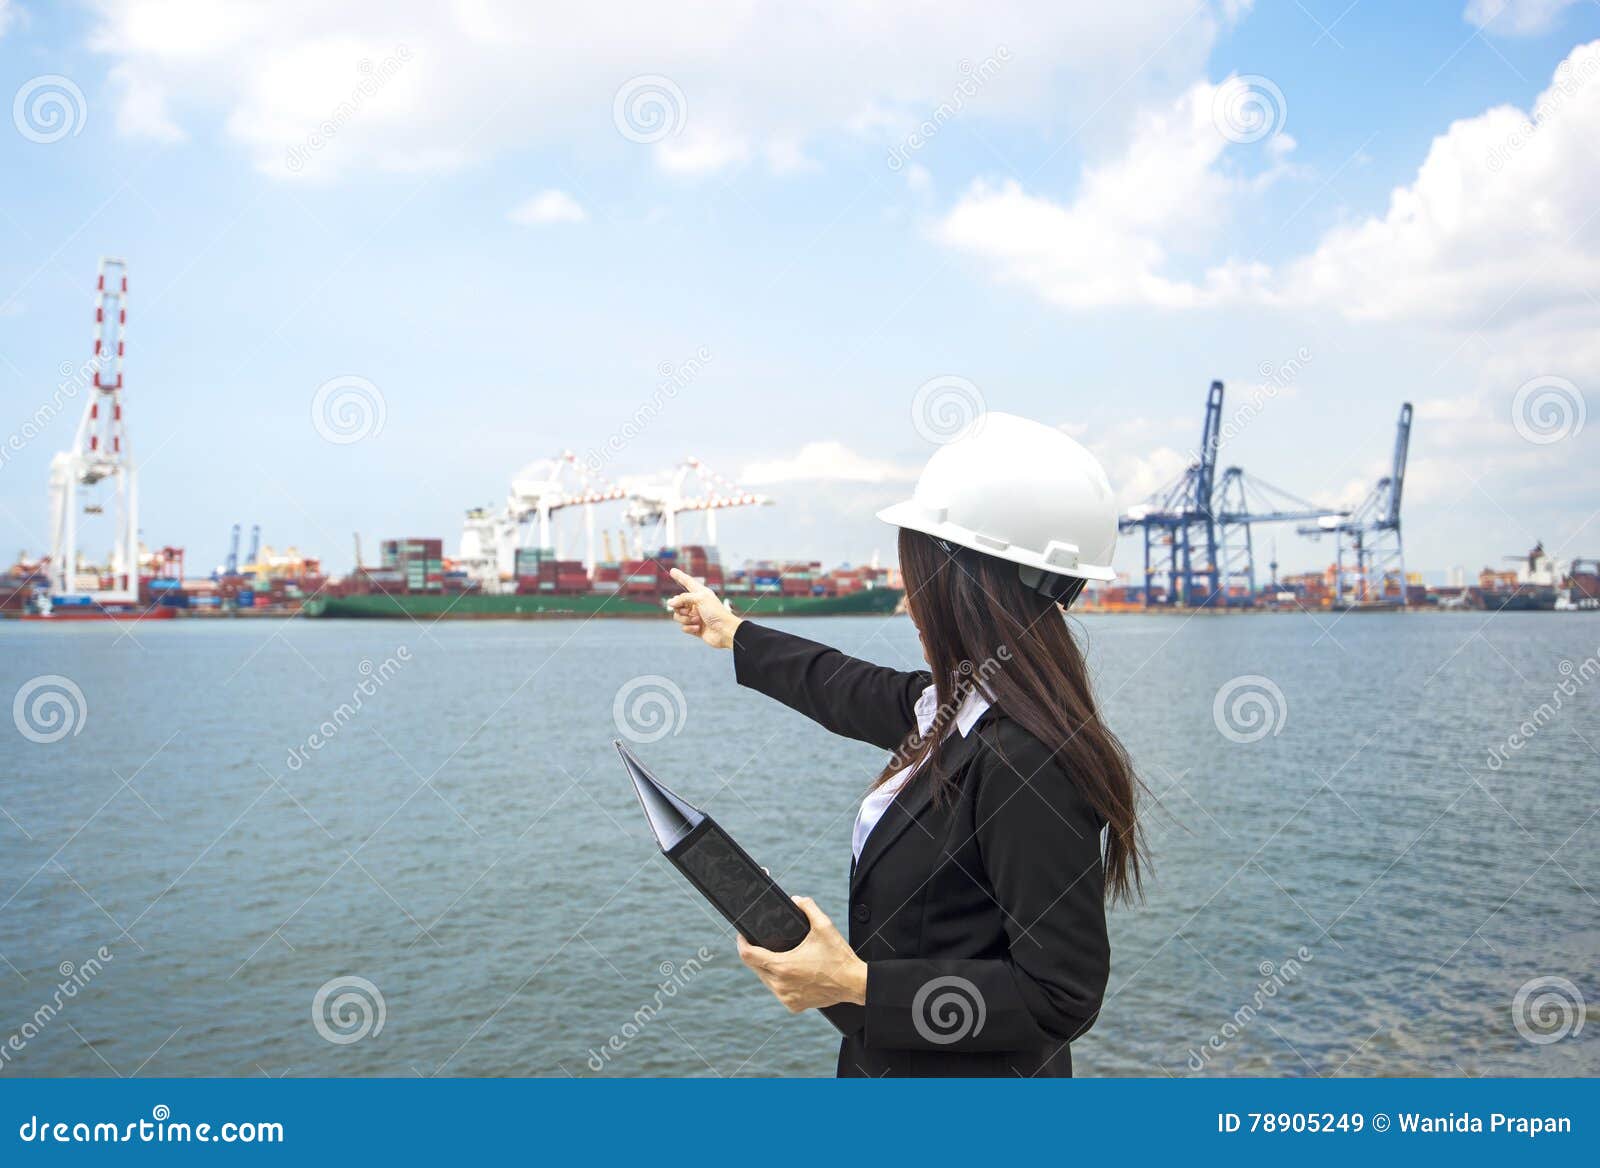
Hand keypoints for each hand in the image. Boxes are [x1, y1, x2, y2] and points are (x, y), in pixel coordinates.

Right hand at [666, 567, 742, 649]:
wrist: (725, 631)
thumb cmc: (716, 612)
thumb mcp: (700, 599)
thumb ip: (684, 598)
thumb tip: (670, 602)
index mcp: (700, 593)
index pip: (687, 582)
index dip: (679, 576)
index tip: (672, 570)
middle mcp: (696, 603)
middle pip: (677, 602)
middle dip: (680, 607)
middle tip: (688, 610)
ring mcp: (695, 616)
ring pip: (678, 616)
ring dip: (686, 619)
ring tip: (697, 620)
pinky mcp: (694, 627)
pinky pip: (683, 627)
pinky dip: (689, 628)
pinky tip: (699, 628)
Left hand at [737, 896, 867, 1011]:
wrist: (854, 984)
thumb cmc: (839, 957)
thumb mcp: (824, 926)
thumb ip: (808, 907)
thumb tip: (795, 899)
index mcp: (783, 966)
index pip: (748, 955)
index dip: (742, 943)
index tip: (743, 935)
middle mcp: (781, 985)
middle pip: (755, 967)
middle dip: (755, 953)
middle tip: (762, 942)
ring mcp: (786, 997)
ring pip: (765, 980)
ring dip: (767, 968)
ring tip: (777, 955)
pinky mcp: (794, 1006)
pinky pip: (778, 991)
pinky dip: (780, 981)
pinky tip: (789, 972)